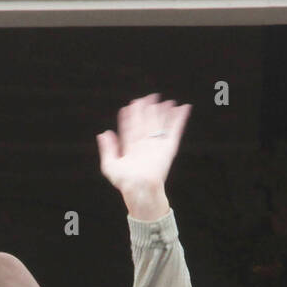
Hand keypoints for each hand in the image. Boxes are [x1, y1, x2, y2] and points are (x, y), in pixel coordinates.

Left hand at [96, 94, 190, 218]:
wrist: (140, 189)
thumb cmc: (125, 183)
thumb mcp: (109, 166)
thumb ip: (107, 149)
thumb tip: (103, 133)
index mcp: (132, 148)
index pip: (131, 127)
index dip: (130, 116)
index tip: (130, 105)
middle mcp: (145, 145)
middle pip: (147, 123)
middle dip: (148, 109)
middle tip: (150, 96)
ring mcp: (157, 145)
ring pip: (161, 124)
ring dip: (164, 112)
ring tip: (167, 101)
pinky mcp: (168, 148)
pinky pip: (175, 130)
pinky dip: (180, 119)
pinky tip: (183, 108)